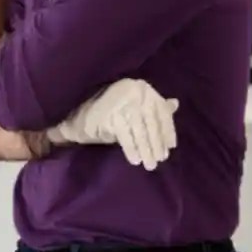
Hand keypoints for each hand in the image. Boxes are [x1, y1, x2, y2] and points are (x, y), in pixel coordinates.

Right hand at [47, 78, 178, 170]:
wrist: (76, 112)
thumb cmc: (111, 107)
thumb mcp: (135, 104)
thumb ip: (155, 105)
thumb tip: (175, 103)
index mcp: (142, 88)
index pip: (160, 112)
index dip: (167, 130)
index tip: (170, 147)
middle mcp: (133, 91)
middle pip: (150, 122)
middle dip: (156, 143)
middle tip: (159, 160)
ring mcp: (121, 102)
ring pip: (139, 130)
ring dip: (146, 149)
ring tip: (149, 164)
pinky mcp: (110, 114)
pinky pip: (125, 135)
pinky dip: (131, 148)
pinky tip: (135, 159)